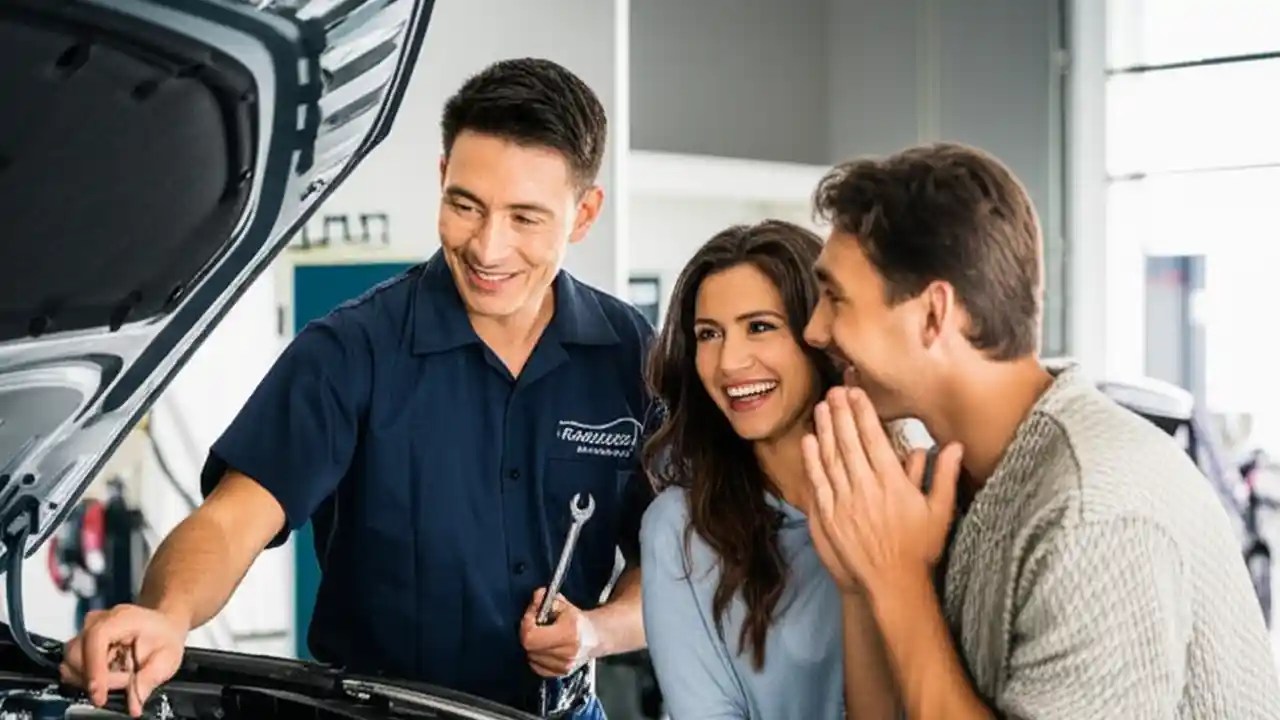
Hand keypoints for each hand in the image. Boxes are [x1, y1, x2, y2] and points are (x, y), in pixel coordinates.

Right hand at [60, 604, 188, 716]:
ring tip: (122, 676)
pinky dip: (89, 678)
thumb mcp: (167, 658)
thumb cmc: (164, 638)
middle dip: (98, 678)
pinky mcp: (80, 646)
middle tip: (126, 681)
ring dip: (92, 679)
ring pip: (71, 664)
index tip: (100, 695)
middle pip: (76, 654)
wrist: (161, 628)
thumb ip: (150, 678)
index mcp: (120, 618)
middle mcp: (97, 622)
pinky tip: (111, 674)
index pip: (95, 639)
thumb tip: (134, 703)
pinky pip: (74, 668)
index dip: (93, 669)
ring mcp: (85, 633)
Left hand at [519, 589, 600, 677]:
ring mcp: (564, 666)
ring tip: (542, 635)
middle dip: (528, 632)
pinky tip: (544, 647)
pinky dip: (536, 656)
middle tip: (534, 623)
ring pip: (532, 656)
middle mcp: (567, 653)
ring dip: (533, 645)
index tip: (531, 615)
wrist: (595, 637)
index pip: (531, 636)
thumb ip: (546, 600)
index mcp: (569, 634)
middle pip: (530, 647)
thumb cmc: (578, 620)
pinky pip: (536, 666)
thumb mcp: (563, 604)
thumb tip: (536, 596)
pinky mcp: (561, 673)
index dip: (526, 624)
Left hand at [802, 387, 964, 596]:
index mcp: (893, 484)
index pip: (874, 439)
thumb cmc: (919, 549)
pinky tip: (809, 442)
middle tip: (833, 391)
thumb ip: (945, 476)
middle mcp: (866, 489)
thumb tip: (954, 446)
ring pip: (831, 458)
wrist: (893, 584)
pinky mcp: (830, 517)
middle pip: (849, 443)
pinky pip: (818, 482)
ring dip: (825, 430)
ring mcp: (845, 503)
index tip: (855, 393)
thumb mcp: (941, 512)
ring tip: (821, 408)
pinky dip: (812, 460)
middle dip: (840, 414)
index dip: (862, 413)